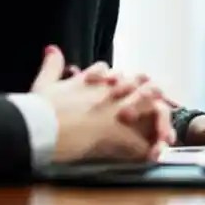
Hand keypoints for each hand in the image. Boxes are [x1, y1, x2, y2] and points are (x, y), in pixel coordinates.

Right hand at [31, 47, 171, 162]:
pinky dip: (148, 151)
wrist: (39, 126)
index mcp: (95, 80)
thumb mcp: (44, 83)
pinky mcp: (118, 133)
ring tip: (165, 134)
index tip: (131, 87)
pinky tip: (152, 156)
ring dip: (159, 121)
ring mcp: (117, 111)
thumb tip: (52, 49)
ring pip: (150, 109)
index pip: (118, 73)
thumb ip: (52, 66)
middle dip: (152, 93)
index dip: (126, 80)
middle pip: (143, 85)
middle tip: (159, 106)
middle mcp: (110, 92)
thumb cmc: (39, 107)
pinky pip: (141, 143)